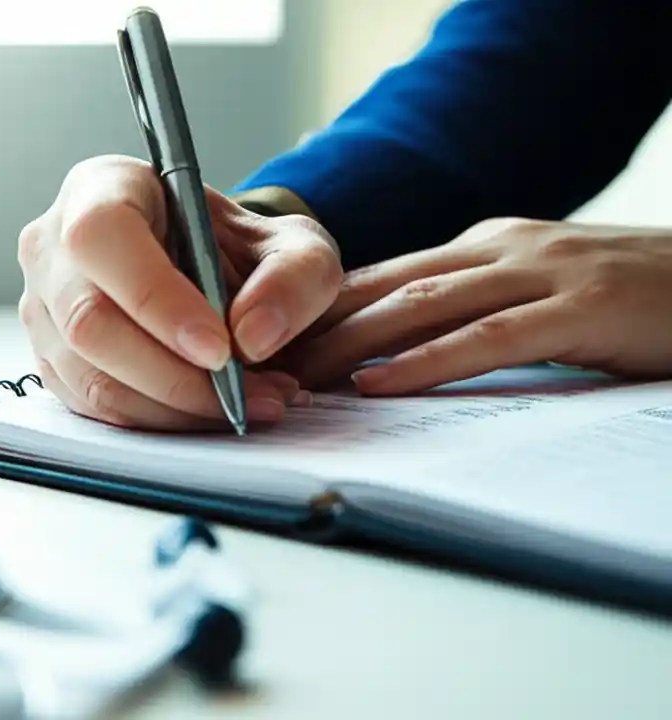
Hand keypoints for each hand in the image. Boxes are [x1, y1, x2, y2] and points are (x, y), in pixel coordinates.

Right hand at [17, 155, 342, 429]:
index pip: (102, 236)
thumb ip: (293, 277)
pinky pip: (93, 408)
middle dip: (173, 374)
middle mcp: (53, 247)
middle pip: (88, 321)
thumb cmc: (238, 250)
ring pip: (89, 376)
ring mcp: (42, 309)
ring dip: (172, 408)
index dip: (155, 297)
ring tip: (245, 405)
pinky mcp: (49, 362)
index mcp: (100, 190)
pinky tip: (208, 411)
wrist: (212, 278)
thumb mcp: (291, 244)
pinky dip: (156, 422)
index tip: (219, 348)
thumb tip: (253, 336)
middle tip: (244, 393)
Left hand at [287, 218, 671, 394]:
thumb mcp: (533, 295)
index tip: (263, 346)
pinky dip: (425, 362)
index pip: (378, 278)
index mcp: (482, 247)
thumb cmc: (624, 300)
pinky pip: (486, 338)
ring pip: (420, 307)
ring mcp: (541, 274)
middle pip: (383, 289)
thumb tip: (389, 353)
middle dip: (312, 330)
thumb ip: (469, 312)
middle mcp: (499, 249)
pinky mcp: (580, 310)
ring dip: (348, 346)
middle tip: (256, 369)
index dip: (313, 312)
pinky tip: (379, 384)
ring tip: (294, 378)